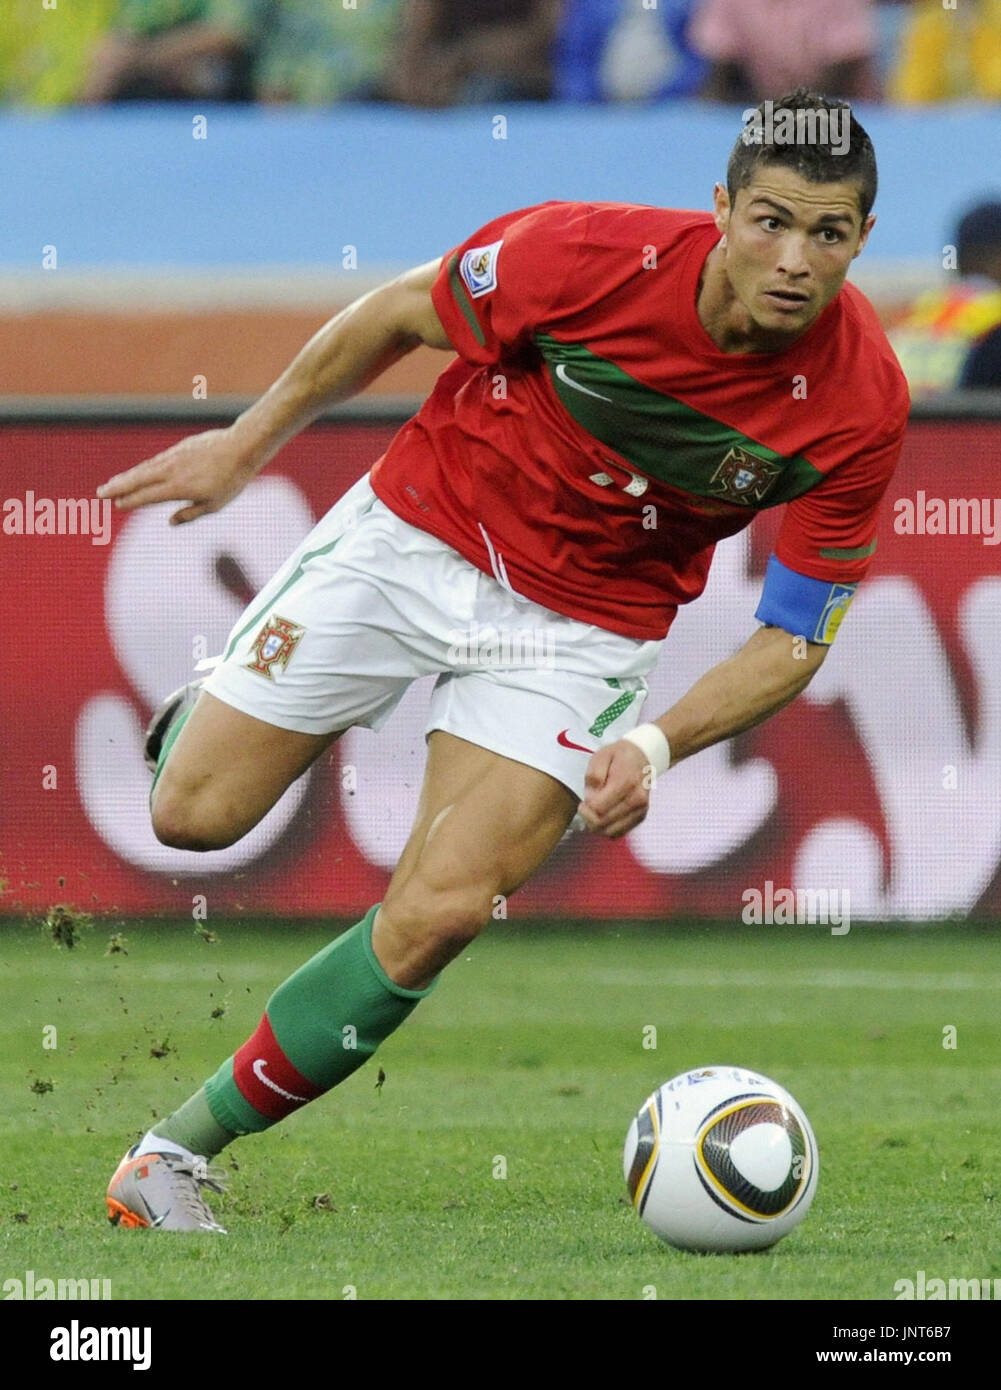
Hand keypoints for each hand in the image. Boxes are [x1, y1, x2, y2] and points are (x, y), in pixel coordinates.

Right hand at [97, 427, 259, 525]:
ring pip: (145, 469)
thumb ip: (190, 514)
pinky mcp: (179, 449)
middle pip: (139, 480)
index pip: (148, 495)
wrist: (240, 447)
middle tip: (100, 494)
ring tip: (111, 484)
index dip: (131, 500)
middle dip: (118, 487)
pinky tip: (136, 473)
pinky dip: (142, 468)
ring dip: (126, 477)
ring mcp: (174, 458)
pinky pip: (155, 461)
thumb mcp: (214, 504)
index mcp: (179, 487)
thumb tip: (169, 522)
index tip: (117, 505)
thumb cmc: (231, 480)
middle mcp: (172, 471)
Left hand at [578, 739, 652, 837]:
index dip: (585, 808)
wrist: (641, 758)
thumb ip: (594, 775)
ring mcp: (641, 810)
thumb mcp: (601, 756)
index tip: (583, 800)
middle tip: (585, 807)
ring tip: (594, 811)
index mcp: (626, 782)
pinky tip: (604, 816)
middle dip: (588, 818)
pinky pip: (618, 833)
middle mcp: (637, 799)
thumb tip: (591, 797)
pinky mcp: (640, 818)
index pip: (598, 809)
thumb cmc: (618, 757)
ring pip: (610, 832)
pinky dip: (607, 828)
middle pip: (603, 823)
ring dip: (596, 825)